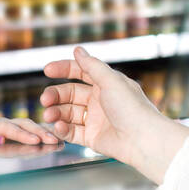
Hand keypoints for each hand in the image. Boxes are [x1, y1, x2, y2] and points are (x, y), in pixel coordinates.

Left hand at [0, 115, 60, 149]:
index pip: (7, 127)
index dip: (22, 134)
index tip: (35, 141)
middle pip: (22, 124)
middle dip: (38, 132)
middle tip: (53, 141)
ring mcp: (4, 126)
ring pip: (27, 127)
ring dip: (43, 133)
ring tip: (58, 141)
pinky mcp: (9, 133)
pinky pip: (26, 133)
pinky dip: (39, 136)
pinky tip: (52, 141)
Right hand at [41, 48, 188, 182]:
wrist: (143, 139)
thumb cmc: (132, 108)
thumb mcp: (111, 81)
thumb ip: (92, 66)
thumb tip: (77, 50)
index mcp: (105, 84)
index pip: (80, 72)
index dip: (63, 69)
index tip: (47, 70)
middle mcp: (99, 101)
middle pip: (70, 94)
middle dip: (55, 96)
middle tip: (45, 100)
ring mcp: (95, 120)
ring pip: (68, 113)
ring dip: (55, 113)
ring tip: (49, 115)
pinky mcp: (92, 138)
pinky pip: (72, 132)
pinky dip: (62, 129)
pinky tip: (58, 126)